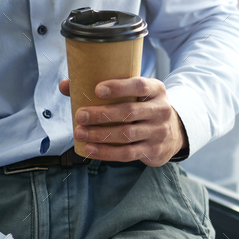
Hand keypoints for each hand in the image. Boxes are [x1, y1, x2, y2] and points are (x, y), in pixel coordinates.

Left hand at [58, 76, 187, 166]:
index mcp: (156, 89)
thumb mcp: (134, 93)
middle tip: (79, 115)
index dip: (119, 87)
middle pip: (129, 112)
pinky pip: (127, 153)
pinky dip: (106, 152)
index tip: (97, 89)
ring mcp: (159, 132)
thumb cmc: (143, 107)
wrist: (173, 132)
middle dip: (101, 114)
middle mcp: (161, 110)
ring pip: (126, 134)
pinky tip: (90, 149)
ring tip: (79, 132)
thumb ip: (104, 87)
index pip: (139, 85)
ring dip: (100, 135)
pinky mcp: (153, 151)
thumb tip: (65, 85)